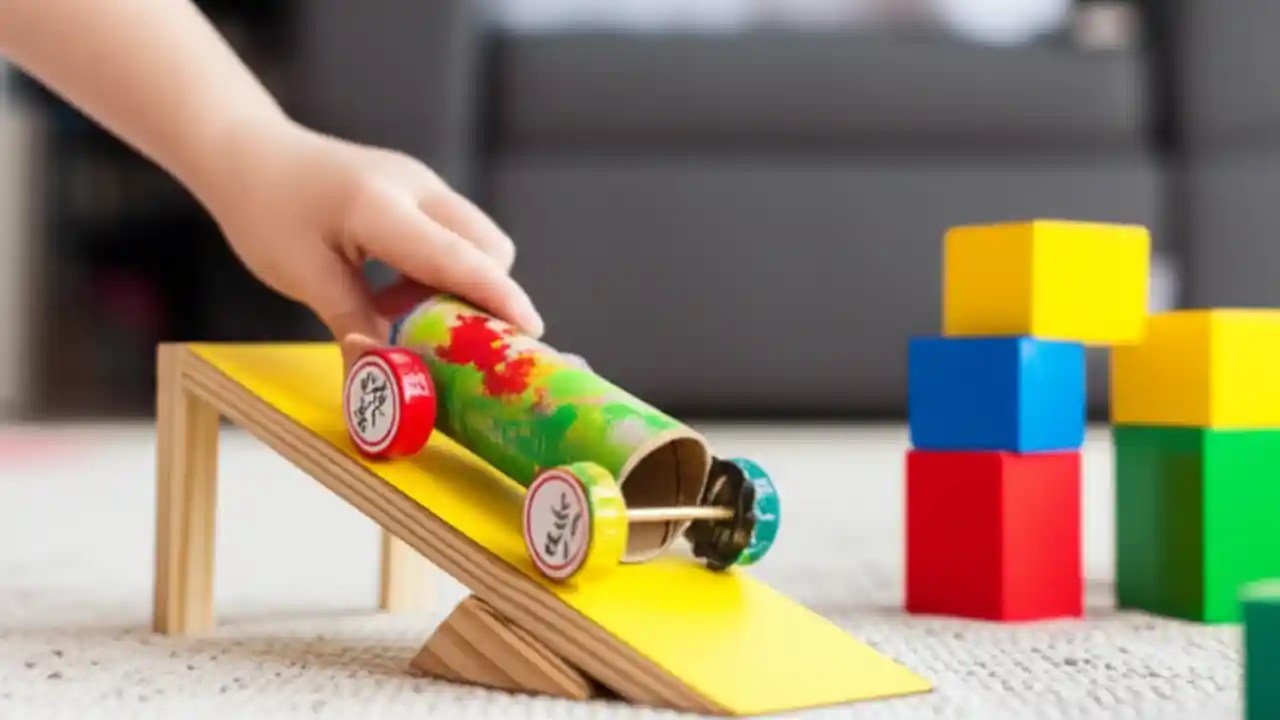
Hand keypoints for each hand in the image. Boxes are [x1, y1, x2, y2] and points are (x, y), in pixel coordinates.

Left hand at [193, 117, 543, 368]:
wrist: (251, 153)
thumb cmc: (266, 211)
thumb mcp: (302, 277)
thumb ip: (352, 327)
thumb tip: (382, 383)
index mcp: (380, 207)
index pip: (455, 257)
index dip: (496, 297)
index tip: (531, 331)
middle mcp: (415, 187)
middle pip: (488, 248)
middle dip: (486, 296)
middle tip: (456, 342)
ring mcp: (423, 185)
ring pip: (478, 241)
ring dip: (461, 285)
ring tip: (408, 314)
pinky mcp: (420, 192)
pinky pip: (455, 237)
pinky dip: (442, 271)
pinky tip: (395, 291)